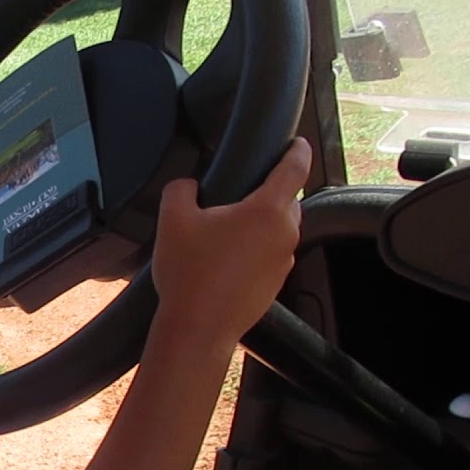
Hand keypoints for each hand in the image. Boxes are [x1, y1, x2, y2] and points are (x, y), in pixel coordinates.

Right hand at [152, 137, 311, 343]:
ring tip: (223, 232)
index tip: (296, 142)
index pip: (295, 167)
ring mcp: (283, 261)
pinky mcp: (275, 283)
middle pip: (287, 199)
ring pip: (277, 228)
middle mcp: (284, 233)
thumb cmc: (190, 274)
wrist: (197, 327)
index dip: (296, 149)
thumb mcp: (172, 219)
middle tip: (235, 195)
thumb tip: (189, 186)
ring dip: (258, 224)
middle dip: (267, 192)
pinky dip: (253, 250)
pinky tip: (223, 260)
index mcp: (267, 210)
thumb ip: (182, 188)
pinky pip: (269, 255)